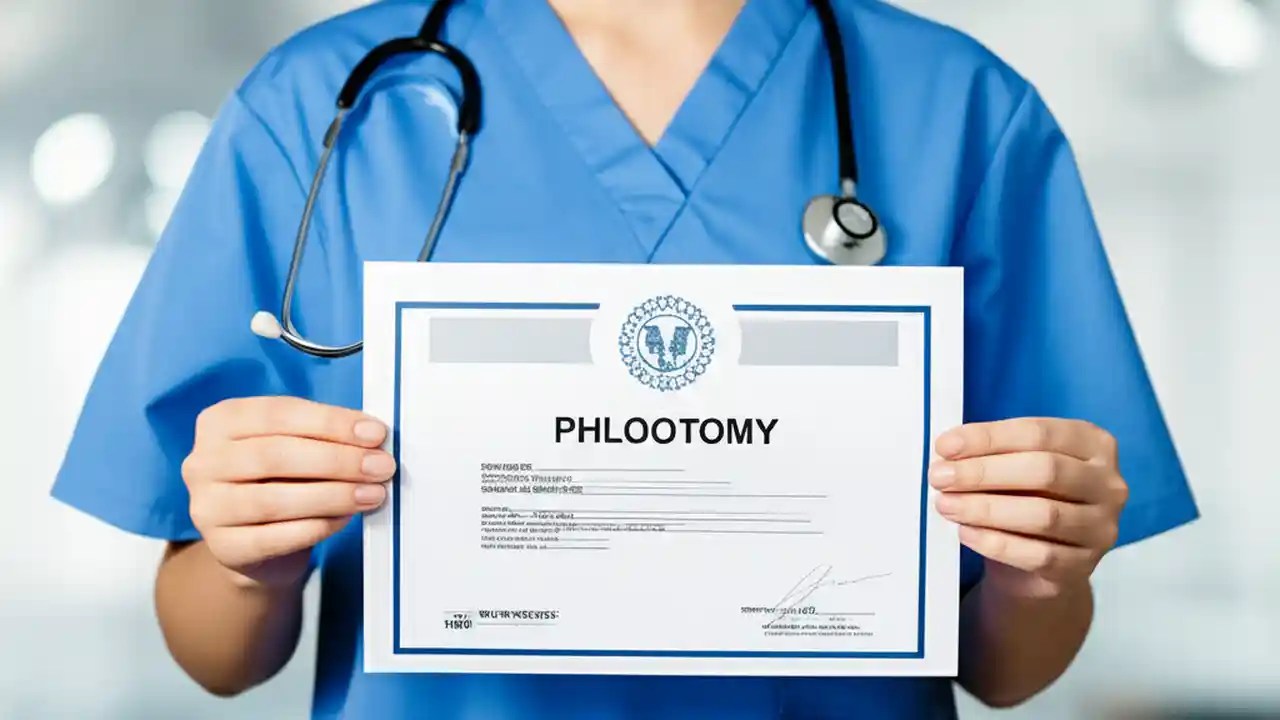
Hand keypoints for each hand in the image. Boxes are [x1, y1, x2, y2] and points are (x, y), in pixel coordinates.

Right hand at [181, 397, 394, 589]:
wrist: (255, 542)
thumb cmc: (280, 480)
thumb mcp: (294, 445)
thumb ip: (323, 435)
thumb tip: (372, 436)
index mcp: (220, 421)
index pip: (278, 414)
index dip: (331, 422)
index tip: (374, 433)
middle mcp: (204, 462)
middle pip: (276, 455)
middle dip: (338, 460)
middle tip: (381, 466)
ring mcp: (208, 507)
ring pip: (275, 499)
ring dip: (334, 495)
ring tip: (372, 494)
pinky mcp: (224, 547)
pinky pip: (276, 537)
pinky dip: (318, 526)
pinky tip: (345, 518)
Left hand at [929, 418, 1127, 599]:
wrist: (1040, 562)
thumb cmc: (1025, 497)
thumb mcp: (1015, 466)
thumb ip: (992, 453)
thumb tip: (949, 452)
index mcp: (1093, 444)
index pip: (1038, 433)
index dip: (988, 438)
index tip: (944, 447)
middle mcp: (1108, 484)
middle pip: (1044, 470)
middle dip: (984, 472)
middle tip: (939, 477)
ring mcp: (1101, 527)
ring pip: (1042, 514)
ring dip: (985, 508)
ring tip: (946, 505)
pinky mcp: (1085, 566)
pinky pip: (1039, 554)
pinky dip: (997, 543)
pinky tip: (966, 533)